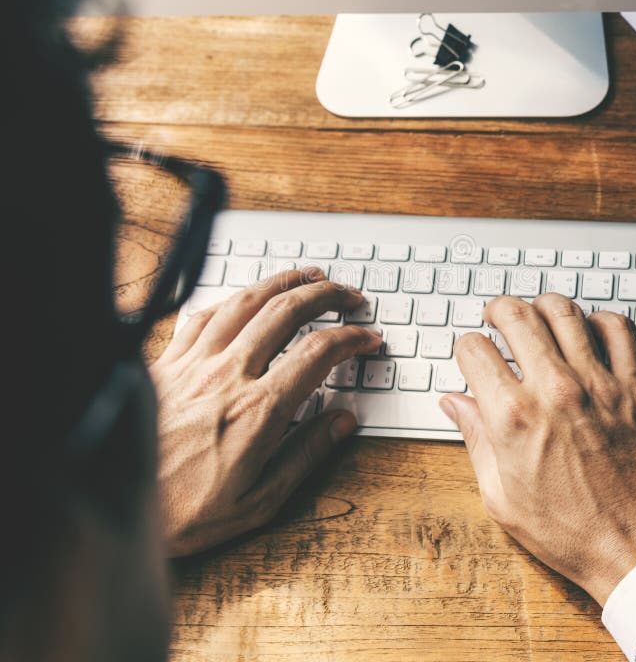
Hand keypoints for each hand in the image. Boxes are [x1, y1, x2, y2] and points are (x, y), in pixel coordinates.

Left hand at [149, 268, 381, 555]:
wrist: (115, 506)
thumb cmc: (185, 513)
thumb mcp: (260, 501)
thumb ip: (306, 455)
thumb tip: (344, 421)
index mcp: (257, 412)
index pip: (318, 353)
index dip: (350, 337)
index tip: (367, 337)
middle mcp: (227, 376)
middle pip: (286, 312)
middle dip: (326, 295)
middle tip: (348, 295)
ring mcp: (194, 364)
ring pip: (246, 302)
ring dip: (283, 282)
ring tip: (308, 276)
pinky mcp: (167, 363)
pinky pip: (202, 314)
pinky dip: (232, 298)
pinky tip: (245, 298)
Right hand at [440, 294, 635, 604]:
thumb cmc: (572, 533)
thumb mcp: (501, 497)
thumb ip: (475, 439)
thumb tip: (455, 404)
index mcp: (513, 418)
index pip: (474, 349)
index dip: (465, 347)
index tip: (471, 355)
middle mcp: (554, 390)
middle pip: (515, 315)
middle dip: (497, 309)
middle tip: (496, 316)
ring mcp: (598, 384)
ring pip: (563, 311)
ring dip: (541, 305)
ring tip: (536, 315)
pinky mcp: (635, 387)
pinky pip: (617, 328)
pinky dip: (598, 320)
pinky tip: (587, 331)